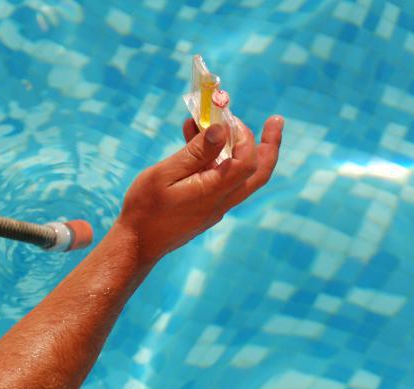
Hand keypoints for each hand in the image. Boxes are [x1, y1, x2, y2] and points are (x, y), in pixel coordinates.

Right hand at [117, 115, 283, 262]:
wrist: (138, 244)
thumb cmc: (146, 208)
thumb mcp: (165, 174)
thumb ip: (196, 152)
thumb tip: (222, 129)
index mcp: (214, 191)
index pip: (247, 162)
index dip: (243, 136)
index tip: (225, 118)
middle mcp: (222, 201)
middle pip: (260, 173)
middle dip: (269, 145)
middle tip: (276, 121)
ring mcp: (217, 206)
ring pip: (243, 176)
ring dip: (239, 148)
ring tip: (218, 121)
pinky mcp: (208, 207)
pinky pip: (222, 180)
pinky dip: (218, 159)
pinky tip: (197, 140)